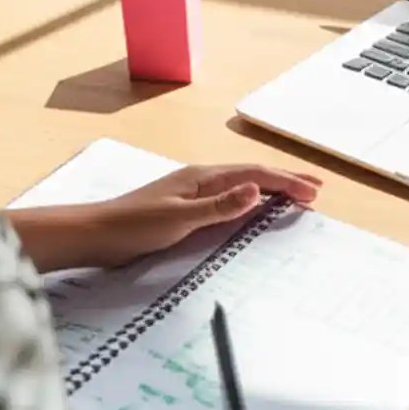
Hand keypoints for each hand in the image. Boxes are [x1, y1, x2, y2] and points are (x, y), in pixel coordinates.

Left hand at [5, 164, 320, 270]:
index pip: (254, 175)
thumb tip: (259, 190)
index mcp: (202, 177)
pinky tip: (253, 207)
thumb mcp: (180, 218)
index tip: (313, 193)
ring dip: (270, 188)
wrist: (94, 234)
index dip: (286, 182)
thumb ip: (220, 205)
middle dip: (285, 180)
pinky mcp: (184, 208)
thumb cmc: (133, 226)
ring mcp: (192, 193)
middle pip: (252, 175)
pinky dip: (250, 200)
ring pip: (242, 185)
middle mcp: (200, 180)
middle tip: (315, 189)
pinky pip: (229, 198)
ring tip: (293, 194)